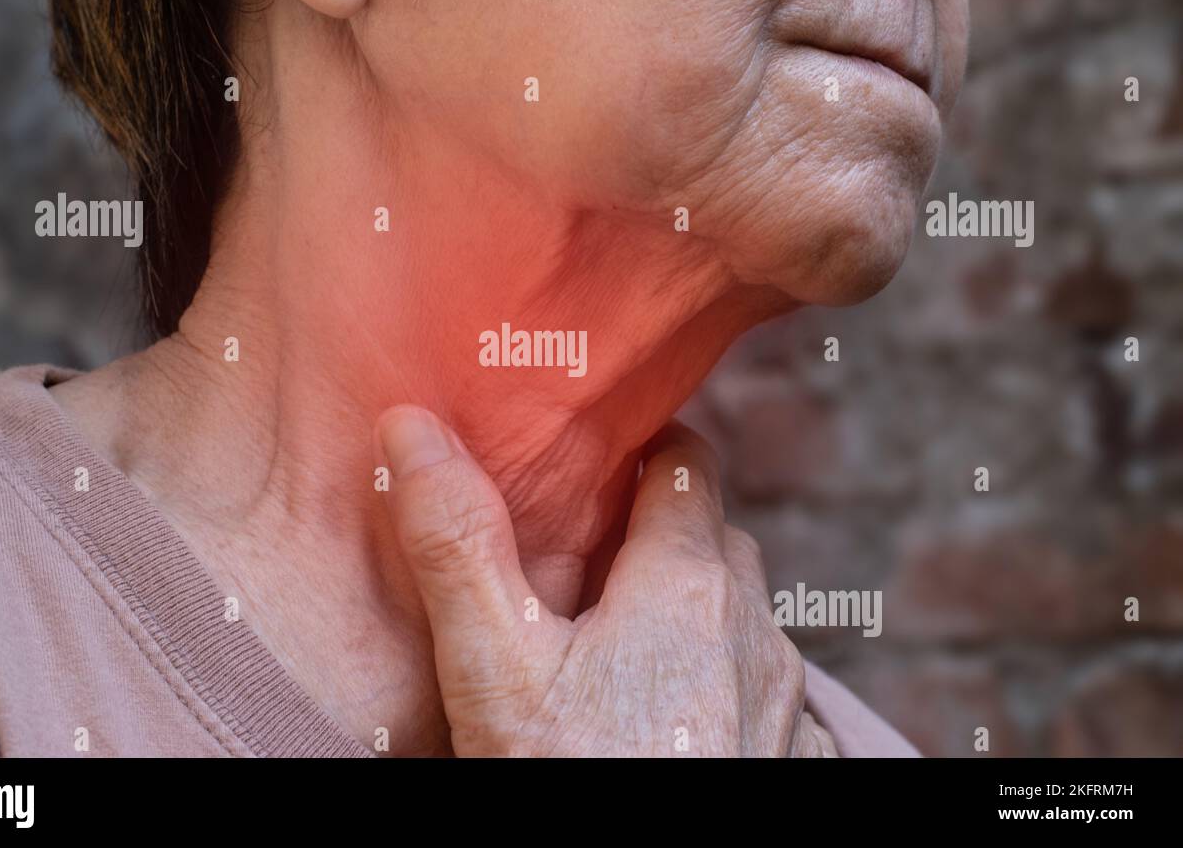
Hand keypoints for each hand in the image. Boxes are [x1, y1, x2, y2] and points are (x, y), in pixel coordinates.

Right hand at [373, 406, 835, 756]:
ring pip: (743, 614)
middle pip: (716, 538)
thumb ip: (458, 545)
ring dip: (697, 604)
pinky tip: (677, 713)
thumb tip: (412, 426)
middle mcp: (752, 626)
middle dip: (662, 528)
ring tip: (625, 633)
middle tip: (590, 549)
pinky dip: (726, 674)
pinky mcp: (790, 753)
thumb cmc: (576, 776)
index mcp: (685, 583)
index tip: (596, 460)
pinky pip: (765, 684)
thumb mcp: (495, 665)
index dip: (643, 450)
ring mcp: (781, 696)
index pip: (685, 465)